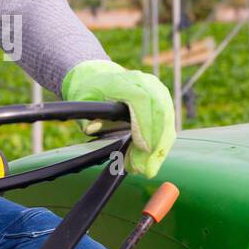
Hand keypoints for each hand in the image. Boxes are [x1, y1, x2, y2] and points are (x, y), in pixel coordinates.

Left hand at [61, 60, 174, 177]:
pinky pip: (167, 123)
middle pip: (159, 113)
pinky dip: (161, 143)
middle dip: (155, 145)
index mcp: (123, 81)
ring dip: (160, 148)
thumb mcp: (81, 103)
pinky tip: (151, 159)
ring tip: (147, 169)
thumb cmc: (90, 92)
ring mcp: (156, 90)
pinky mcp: (163, 99)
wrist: (99, 77)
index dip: (145, 124)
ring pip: (167, 121)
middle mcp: (144, 83)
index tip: (143, 148)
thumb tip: (91, 129)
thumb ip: (85, 117)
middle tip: (145, 170)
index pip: (142, 101)